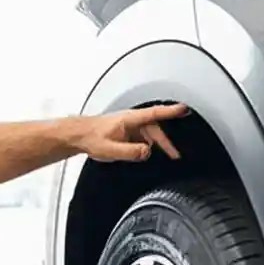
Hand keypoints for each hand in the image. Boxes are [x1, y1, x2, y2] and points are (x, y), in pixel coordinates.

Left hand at [70, 103, 189, 161]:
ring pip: (150, 135)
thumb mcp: (110, 149)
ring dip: (158, 145)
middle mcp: (131, 120)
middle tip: (175, 154)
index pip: (155, 113)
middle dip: (166, 142)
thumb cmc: (91, 138)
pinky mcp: (127, 132)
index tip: (185, 109)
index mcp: (129, 119)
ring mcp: (130, 125)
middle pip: (155, 130)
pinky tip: (147, 154)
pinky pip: (143, 138)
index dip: (170, 111)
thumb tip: (147, 152)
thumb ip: (130, 151)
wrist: (78, 135)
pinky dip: (148, 145)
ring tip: (167, 155)